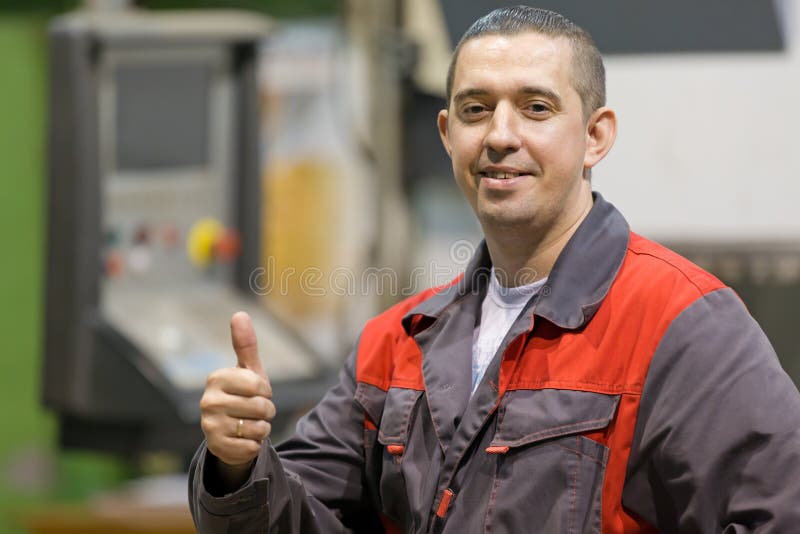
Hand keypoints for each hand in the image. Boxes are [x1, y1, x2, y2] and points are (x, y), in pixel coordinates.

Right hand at [200, 311, 275, 469]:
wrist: (231, 432)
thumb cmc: (244, 395)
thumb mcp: (248, 370)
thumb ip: (245, 344)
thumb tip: (239, 314)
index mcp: (216, 378)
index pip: (259, 385)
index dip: (266, 391)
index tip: (258, 392)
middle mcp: (208, 401)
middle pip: (261, 407)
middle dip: (267, 411)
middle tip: (256, 410)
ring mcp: (209, 426)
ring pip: (258, 428)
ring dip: (262, 428)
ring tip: (250, 424)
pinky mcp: (215, 447)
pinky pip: (252, 447)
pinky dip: (255, 445)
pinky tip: (244, 439)